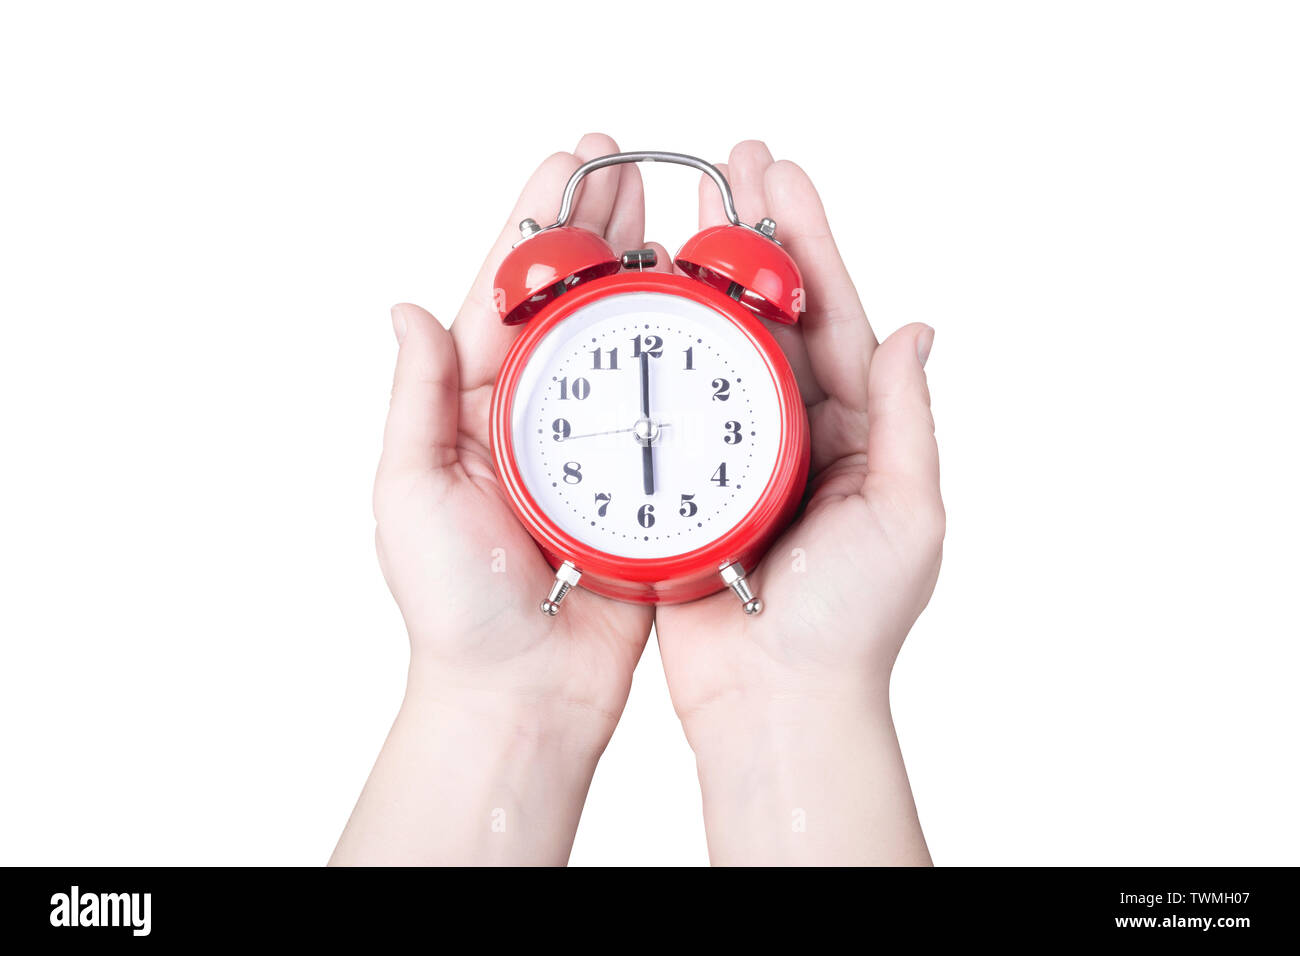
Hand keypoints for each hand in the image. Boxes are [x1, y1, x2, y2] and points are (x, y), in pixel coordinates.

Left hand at [332, 134, 657, 865]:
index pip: (507, 292)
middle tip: (631, 163)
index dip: (541, 223)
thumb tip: (406, 308)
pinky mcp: (643, 482)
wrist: (523, 692)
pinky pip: (668, 404)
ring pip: (625, 342)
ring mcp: (592, 446)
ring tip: (675, 215)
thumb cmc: (455, 608)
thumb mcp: (413, 496)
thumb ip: (417, 401)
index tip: (574, 161)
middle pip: (572, 301)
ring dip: (648, 275)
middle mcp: (535, 416)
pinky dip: (687, 353)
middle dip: (598, 227)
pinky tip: (709, 309)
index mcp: (475, 408)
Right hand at [655, 142, 943, 864]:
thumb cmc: (849, 624)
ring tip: (679, 211)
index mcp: (858, 431)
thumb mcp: (905, 516)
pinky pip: (675, 403)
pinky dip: (659, 350)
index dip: (808, 243)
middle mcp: (801, 432)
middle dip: (754, 237)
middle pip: (773, 315)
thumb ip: (906, 421)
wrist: (776, 701)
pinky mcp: (690, 483)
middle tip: (730, 164)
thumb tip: (916, 328)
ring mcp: (741, 454)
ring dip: (701, 280)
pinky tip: (637, 302)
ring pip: (719, 349)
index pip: (835, 315)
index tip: (780, 178)